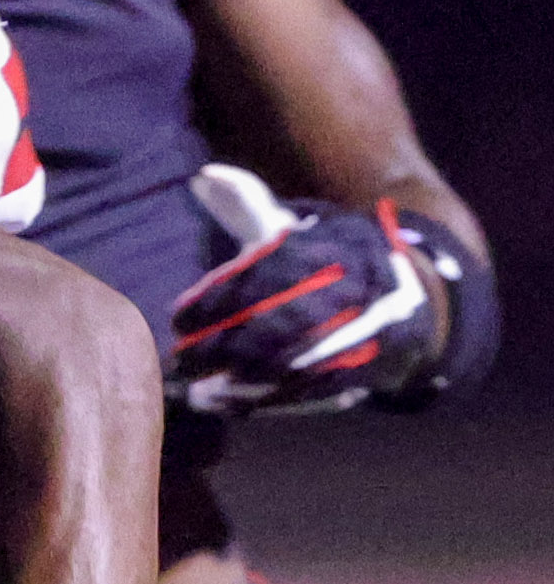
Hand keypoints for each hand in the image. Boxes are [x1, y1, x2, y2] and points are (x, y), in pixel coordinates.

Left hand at [169, 165, 435, 414]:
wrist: (405, 294)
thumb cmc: (322, 257)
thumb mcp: (290, 224)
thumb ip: (244, 202)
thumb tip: (201, 177)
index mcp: (329, 248)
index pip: (268, 273)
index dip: (219, 298)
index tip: (177, 317)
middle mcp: (350, 289)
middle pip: (281, 321)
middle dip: (224, 343)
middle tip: (178, 358)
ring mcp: (362, 332)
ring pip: (297, 361)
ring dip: (241, 381)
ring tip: (194, 392)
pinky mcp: (366, 368)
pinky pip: (313, 389)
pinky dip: (267, 400)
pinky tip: (226, 405)